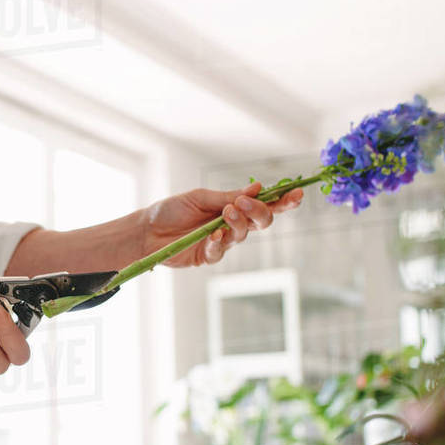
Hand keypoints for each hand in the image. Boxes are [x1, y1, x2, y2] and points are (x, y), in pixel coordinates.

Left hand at [142, 182, 302, 266]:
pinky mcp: (208, 256)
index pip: (264, 204)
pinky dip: (220, 241)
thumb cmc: (172, 210)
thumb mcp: (201, 197)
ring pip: (243, 235)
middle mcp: (232, 225)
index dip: (283, 200)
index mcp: (233, 207)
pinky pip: (221, 251)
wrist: (147, 229)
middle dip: (261, 211)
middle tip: (245, 203)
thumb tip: (258, 187)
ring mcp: (222, 242)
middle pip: (262, 221)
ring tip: (226, 212)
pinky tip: (213, 235)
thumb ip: (228, 196)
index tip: (296, 193)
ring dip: (239, 222)